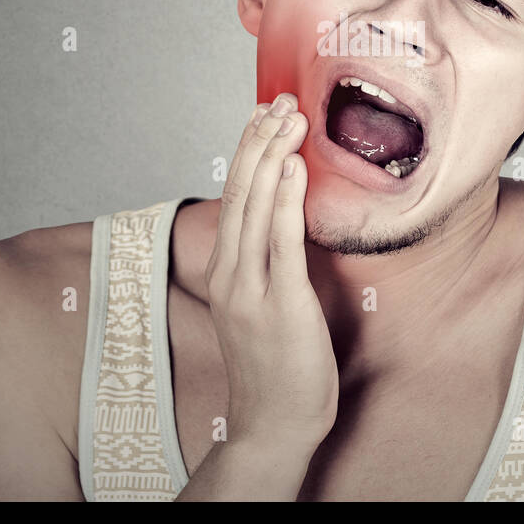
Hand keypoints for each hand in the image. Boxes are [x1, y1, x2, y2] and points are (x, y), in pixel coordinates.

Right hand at [205, 92, 338, 455]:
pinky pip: (281, 242)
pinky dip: (285, 200)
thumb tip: (295, 219)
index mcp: (228, 270)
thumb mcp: (267, 304)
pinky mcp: (279, 304)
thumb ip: (272, 262)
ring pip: (256, 206)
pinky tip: (293, 166)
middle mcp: (231, 273)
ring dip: (272, 155)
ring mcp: (251, 289)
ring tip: (288, 115)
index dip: (248, 149)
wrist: (273, 425)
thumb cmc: (278, 367)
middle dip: (259, 139)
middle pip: (241, 191)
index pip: (235, 195)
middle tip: (279, 97)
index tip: (264, 111)